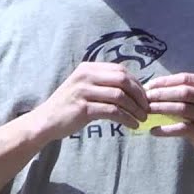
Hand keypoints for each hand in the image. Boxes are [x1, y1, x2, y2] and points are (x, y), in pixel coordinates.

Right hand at [34, 62, 148, 138]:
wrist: (46, 121)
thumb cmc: (69, 106)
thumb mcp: (84, 87)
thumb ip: (104, 84)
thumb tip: (134, 89)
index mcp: (88, 68)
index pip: (120, 70)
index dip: (137, 83)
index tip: (144, 97)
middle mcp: (86, 76)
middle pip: (123, 80)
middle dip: (139, 95)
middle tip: (147, 108)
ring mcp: (83, 91)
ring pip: (120, 96)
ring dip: (135, 109)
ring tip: (142, 118)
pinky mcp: (83, 108)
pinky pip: (113, 111)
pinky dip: (126, 118)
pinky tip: (132, 125)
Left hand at [143, 73, 193, 159]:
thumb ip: (183, 91)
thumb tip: (152, 87)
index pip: (185, 78)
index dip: (165, 81)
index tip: (149, 85)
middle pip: (184, 92)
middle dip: (162, 94)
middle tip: (146, 98)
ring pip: (182, 109)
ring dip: (162, 108)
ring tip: (147, 111)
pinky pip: (182, 129)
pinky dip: (166, 130)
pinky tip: (153, 131)